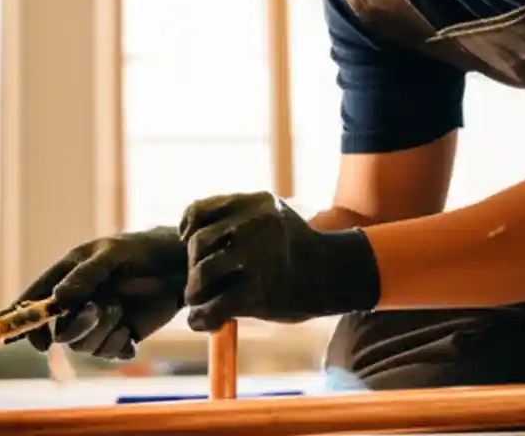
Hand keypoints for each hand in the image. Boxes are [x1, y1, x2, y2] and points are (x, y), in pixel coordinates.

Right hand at [2, 226, 186, 358]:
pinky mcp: (119, 336)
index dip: (21, 320)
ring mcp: (98, 321)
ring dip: (102, 331)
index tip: (18, 337)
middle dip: (75, 327)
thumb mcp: (114, 254)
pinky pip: (107, 353)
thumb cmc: (144, 251)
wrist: (181, 266)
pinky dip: (118, 345)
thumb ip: (86, 275)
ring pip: (83, 345)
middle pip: (58, 332)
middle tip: (98, 309)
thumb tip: (57, 301)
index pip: (34, 300)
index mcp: (67, 276)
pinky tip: (130, 330)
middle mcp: (78, 302)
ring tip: (121, 308)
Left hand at [178, 192, 380, 331]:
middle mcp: (256, 225)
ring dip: (194, 293)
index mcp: (257, 203)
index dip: (188, 228)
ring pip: (202, 274)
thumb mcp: (273, 217)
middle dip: (192, 266)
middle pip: (198, 243)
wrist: (336, 274)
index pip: (200, 210)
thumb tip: (190, 235)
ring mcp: (259, 258)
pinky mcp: (261, 293)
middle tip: (198, 282)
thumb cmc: (298, 248)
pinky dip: (202, 318)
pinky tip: (203, 321)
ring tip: (198, 301)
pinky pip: (215, 307)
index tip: (188, 242)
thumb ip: (238, 219)